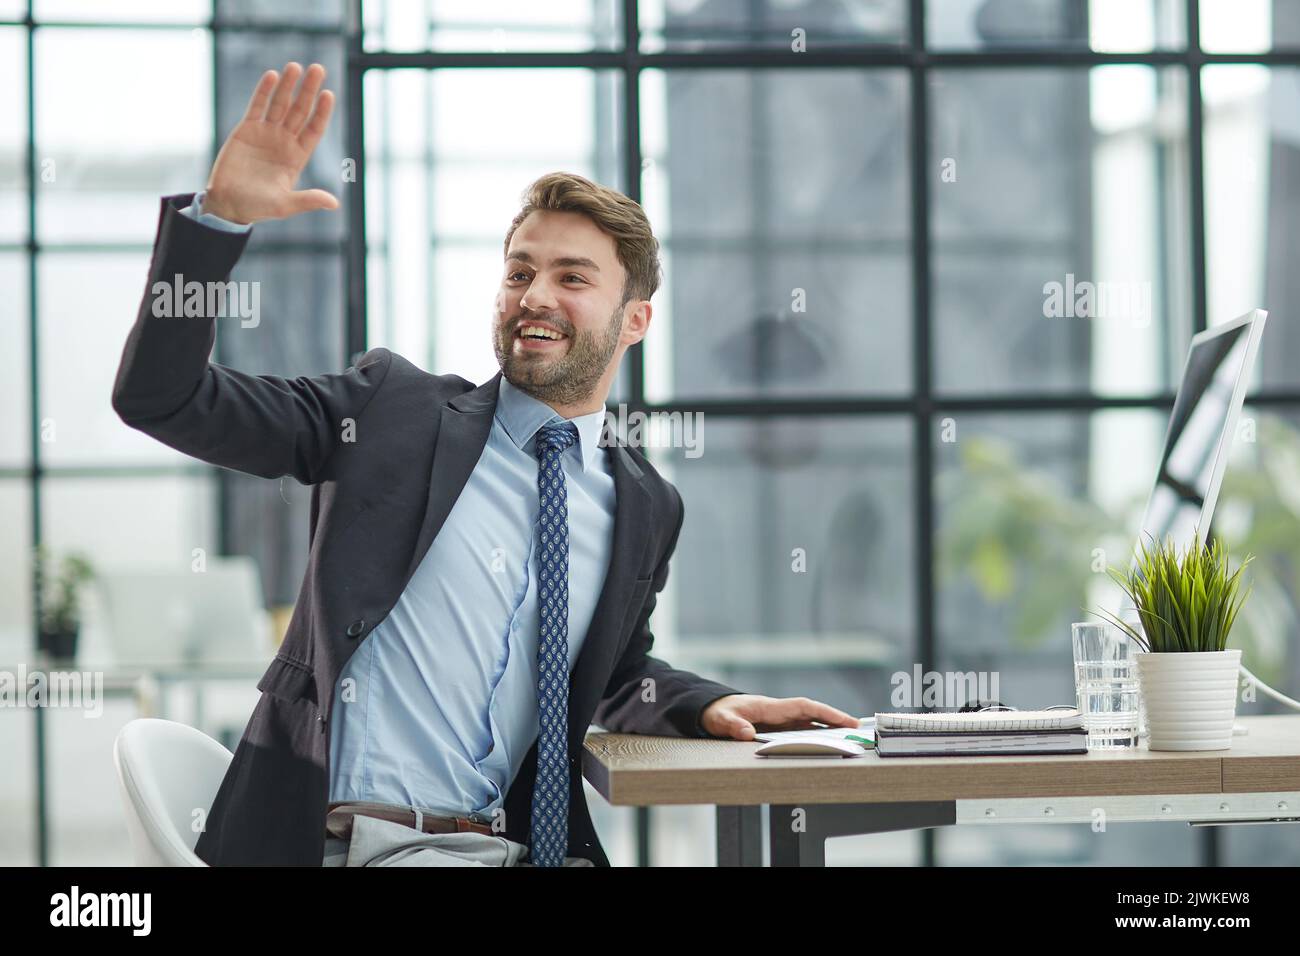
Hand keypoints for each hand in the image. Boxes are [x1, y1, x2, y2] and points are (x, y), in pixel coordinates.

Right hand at [202, 61, 337, 224]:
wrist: (228, 203)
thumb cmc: (257, 207)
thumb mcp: (285, 205)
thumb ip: (308, 200)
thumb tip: (334, 203)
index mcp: (297, 157)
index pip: (314, 129)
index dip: (322, 112)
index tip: (329, 95)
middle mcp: (284, 141)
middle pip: (300, 111)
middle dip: (309, 90)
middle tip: (319, 69)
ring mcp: (266, 133)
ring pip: (280, 104)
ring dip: (288, 85)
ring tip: (295, 66)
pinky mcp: (246, 129)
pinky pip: (257, 106)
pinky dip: (264, 91)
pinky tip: (272, 75)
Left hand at [700, 694, 859, 740]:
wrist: (708, 708)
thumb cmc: (715, 712)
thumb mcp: (720, 720)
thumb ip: (732, 726)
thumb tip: (747, 734)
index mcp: (769, 707)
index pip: (804, 707)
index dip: (826, 712)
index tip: (846, 720)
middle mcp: (777, 711)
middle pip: (812, 714)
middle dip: (835, 720)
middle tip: (857, 730)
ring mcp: (777, 719)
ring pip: (807, 722)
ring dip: (826, 728)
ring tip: (848, 738)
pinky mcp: (773, 726)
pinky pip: (798, 729)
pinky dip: (813, 734)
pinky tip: (824, 743)